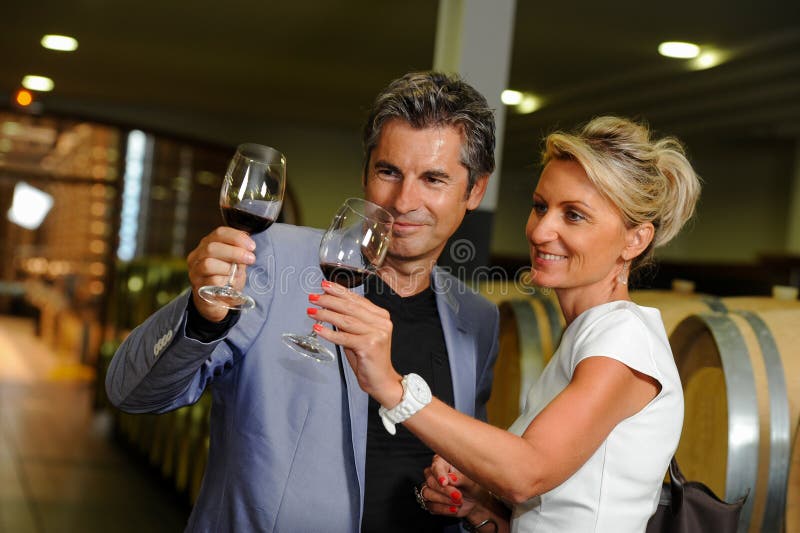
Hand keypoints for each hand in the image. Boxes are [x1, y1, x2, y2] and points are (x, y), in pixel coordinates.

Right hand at [186, 227, 255, 321]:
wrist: (218, 303)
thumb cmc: (227, 279)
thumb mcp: (236, 263)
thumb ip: (240, 254)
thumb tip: (247, 248)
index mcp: (208, 245)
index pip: (219, 233)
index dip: (237, 237)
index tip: (252, 246)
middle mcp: (197, 256)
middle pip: (212, 247)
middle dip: (235, 252)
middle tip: (250, 259)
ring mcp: (195, 272)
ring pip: (208, 264)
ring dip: (228, 267)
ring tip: (238, 273)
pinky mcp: (197, 287)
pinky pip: (212, 281)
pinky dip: (225, 281)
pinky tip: (230, 284)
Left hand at [310, 281, 402, 405]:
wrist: (381, 380)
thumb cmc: (368, 358)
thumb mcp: (359, 335)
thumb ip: (349, 321)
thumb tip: (329, 306)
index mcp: (381, 316)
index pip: (357, 299)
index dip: (339, 291)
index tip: (324, 285)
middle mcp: (381, 322)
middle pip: (350, 307)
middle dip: (329, 300)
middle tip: (313, 297)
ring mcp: (376, 334)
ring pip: (346, 320)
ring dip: (325, 314)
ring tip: (311, 311)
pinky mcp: (369, 346)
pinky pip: (344, 337)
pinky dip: (329, 333)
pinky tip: (317, 328)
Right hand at [421, 455, 479, 517]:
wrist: (476, 500)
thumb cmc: (473, 484)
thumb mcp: (470, 479)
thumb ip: (460, 477)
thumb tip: (450, 478)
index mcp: (443, 462)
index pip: (436, 466)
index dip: (439, 475)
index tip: (444, 482)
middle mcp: (434, 474)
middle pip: (430, 481)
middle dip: (444, 491)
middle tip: (458, 496)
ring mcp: (431, 488)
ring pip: (427, 493)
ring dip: (443, 500)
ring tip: (459, 502)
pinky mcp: (432, 502)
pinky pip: (431, 506)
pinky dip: (443, 509)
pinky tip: (454, 509)